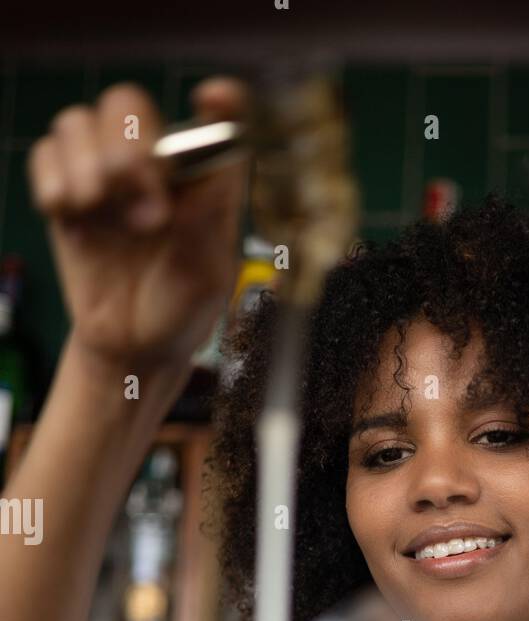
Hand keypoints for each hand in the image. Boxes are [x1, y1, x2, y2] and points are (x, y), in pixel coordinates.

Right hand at [27, 77, 248, 370]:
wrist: (133, 349)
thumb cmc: (180, 311)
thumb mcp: (207, 276)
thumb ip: (207, 222)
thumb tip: (205, 173)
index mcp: (200, 176)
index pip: (216, 118)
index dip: (218, 99)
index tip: (210, 98)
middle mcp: (152, 164)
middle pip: (127, 105)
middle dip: (128, 147)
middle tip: (142, 208)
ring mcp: (105, 175)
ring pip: (78, 121)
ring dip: (86, 161)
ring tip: (99, 208)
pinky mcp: (67, 194)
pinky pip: (44, 154)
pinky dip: (52, 177)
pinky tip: (69, 212)